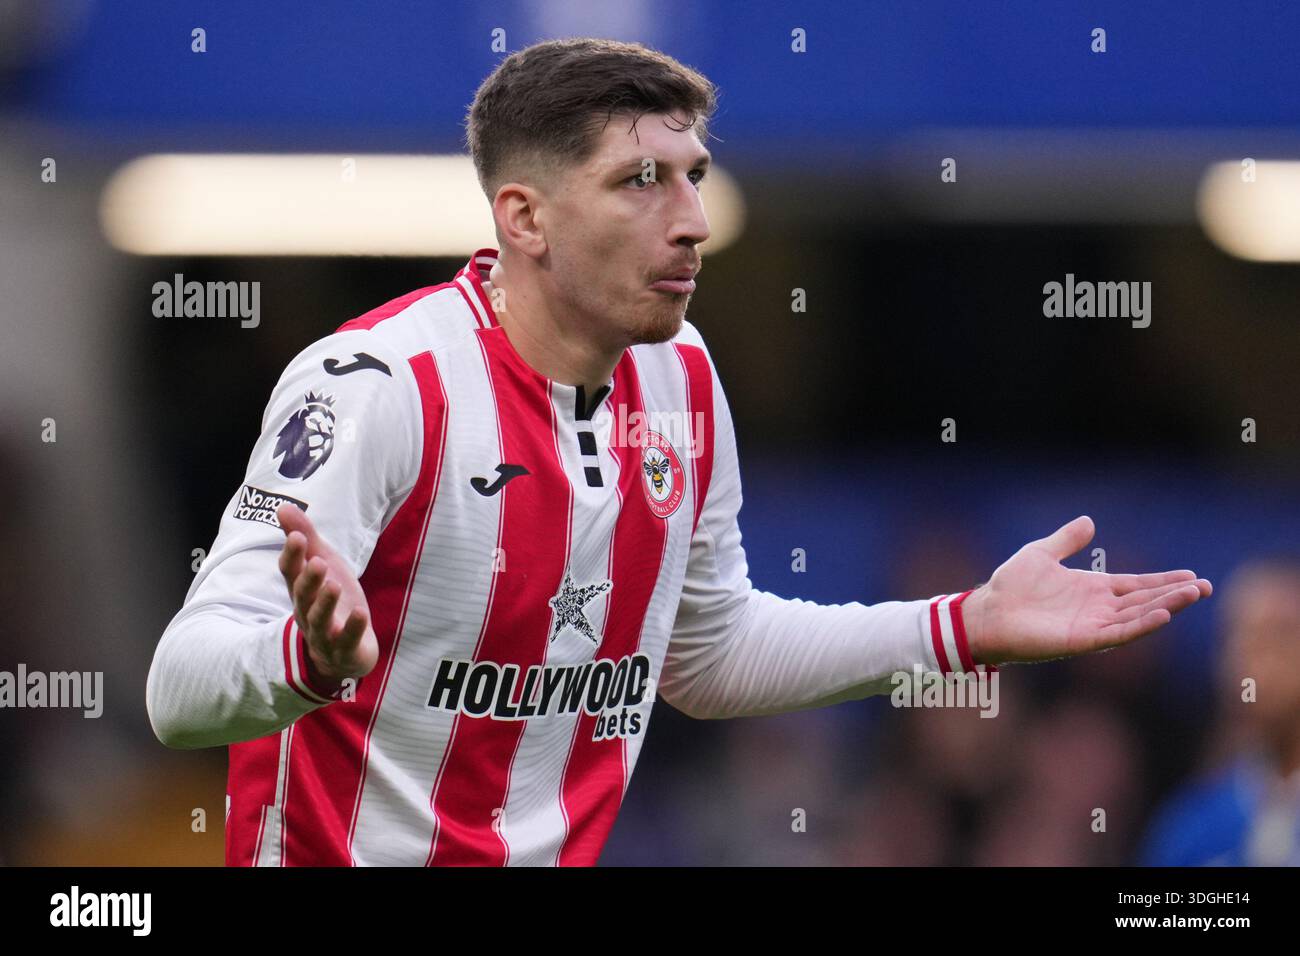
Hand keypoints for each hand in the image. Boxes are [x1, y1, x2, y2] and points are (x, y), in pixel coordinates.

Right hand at [276, 503, 378, 683]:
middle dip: (309, 579)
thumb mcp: (323, 565)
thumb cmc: (332, 602)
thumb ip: (306, 539)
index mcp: (301, 591)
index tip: (297, 536)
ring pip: (321, 620)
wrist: (345, 651)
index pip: (291, 573)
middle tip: (318, 562)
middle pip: (303, 596)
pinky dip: (354, 628)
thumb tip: (283, 506)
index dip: (293, 556)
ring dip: (326, 603)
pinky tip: (361, 614)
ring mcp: (325, 633)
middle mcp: (307, 612)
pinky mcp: (345, 648)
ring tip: (334, 585)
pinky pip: (347, 639)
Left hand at [962, 515, 1211, 665]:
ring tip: (1193, 595)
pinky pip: (1118, 634)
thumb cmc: (1011, 586)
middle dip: (1175, 594)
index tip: (1193, 576)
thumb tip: (1089, 521)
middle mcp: (1098, 608)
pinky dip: (1141, 625)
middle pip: (1145, 600)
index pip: (1137, 585)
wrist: (987, 612)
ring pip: (1138, 616)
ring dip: (1166, 606)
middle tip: (1206, 587)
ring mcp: (1093, 625)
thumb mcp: (1041, 553)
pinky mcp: (1082, 640)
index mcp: (1093, 589)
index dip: (1164, 581)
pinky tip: (1162, 615)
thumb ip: (1066, 540)